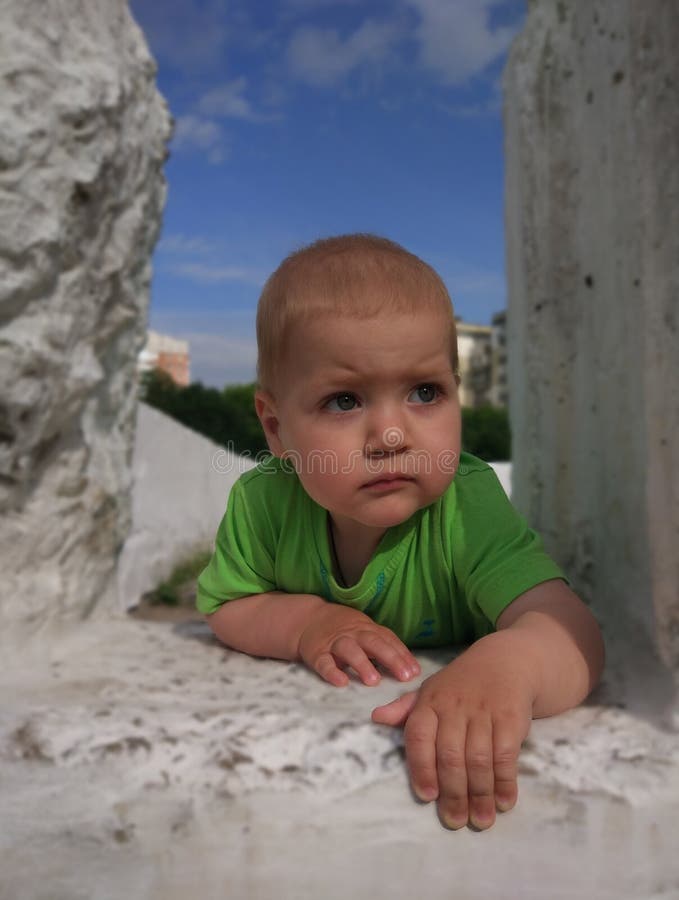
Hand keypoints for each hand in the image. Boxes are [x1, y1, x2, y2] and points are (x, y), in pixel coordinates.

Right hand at [298, 603, 420, 687]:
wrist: (309, 619)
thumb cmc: (344, 630)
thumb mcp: (365, 631)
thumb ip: (384, 645)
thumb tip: (410, 667)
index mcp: (367, 629)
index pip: (388, 640)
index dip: (402, 655)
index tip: (415, 671)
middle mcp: (353, 634)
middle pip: (374, 643)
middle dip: (391, 658)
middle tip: (404, 676)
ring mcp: (335, 643)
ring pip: (350, 651)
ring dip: (362, 664)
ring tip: (374, 681)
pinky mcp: (317, 653)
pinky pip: (324, 662)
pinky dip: (332, 672)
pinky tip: (341, 682)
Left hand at [371, 632, 534, 829]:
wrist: (504, 661)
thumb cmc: (460, 685)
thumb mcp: (430, 691)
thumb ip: (404, 710)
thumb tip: (376, 718)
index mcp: (429, 701)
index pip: (418, 735)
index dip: (421, 767)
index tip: (427, 796)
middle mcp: (454, 706)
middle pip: (450, 755)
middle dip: (453, 793)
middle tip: (454, 821)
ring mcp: (483, 711)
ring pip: (478, 759)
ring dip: (479, 794)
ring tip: (479, 820)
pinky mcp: (510, 717)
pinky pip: (505, 754)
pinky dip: (505, 781)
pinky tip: (503, 801)